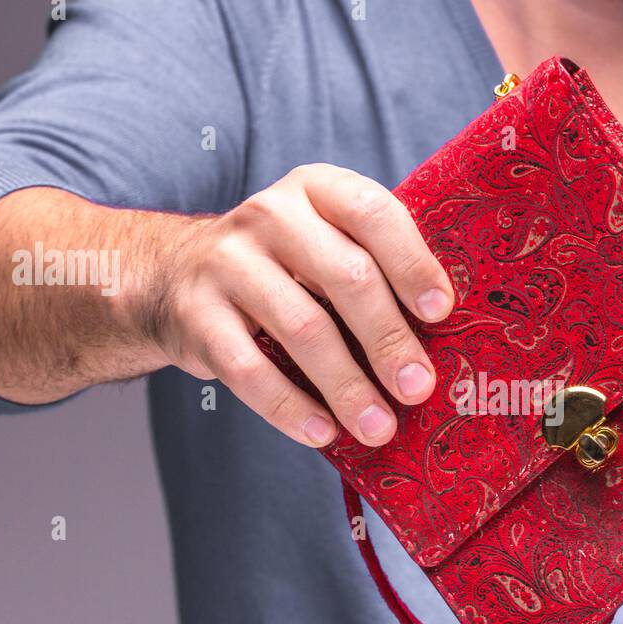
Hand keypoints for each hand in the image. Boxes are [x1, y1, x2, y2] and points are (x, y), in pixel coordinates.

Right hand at [148, 164, 452, 446]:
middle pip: (346, 276)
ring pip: (302, 327)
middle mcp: (271, 215)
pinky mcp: (196, 315)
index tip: (441, 313)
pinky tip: (323, 433)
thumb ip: (375, 268)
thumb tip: (446, 341)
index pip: (373, 214)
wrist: (176, 274)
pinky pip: (249, 368)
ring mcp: (227, 262)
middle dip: (388, 338)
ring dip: (347, 386)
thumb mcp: (326, 243)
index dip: (411, 263)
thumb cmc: (284, 267)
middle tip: (418, 388)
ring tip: (379, 427)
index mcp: (317, 190)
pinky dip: (290, 407)